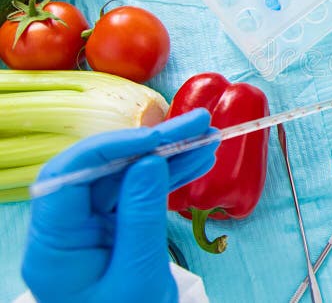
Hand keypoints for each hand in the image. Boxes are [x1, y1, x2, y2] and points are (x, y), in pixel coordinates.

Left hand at [21, 109, 217, 302]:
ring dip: (168, 156)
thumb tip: (148, 162)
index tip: (158, 140)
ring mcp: (90, 228)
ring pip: (126, 177)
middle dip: (152, 144)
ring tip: (207, 138)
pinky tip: (197, 161)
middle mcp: (66, 229)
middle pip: (103, 169)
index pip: (70, 176)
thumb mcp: (137, 276)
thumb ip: (141, 217)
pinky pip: (139, 193)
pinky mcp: (114, 229)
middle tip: (197, 125)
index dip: (114, 149)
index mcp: (54, 246)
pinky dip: (169, 176)